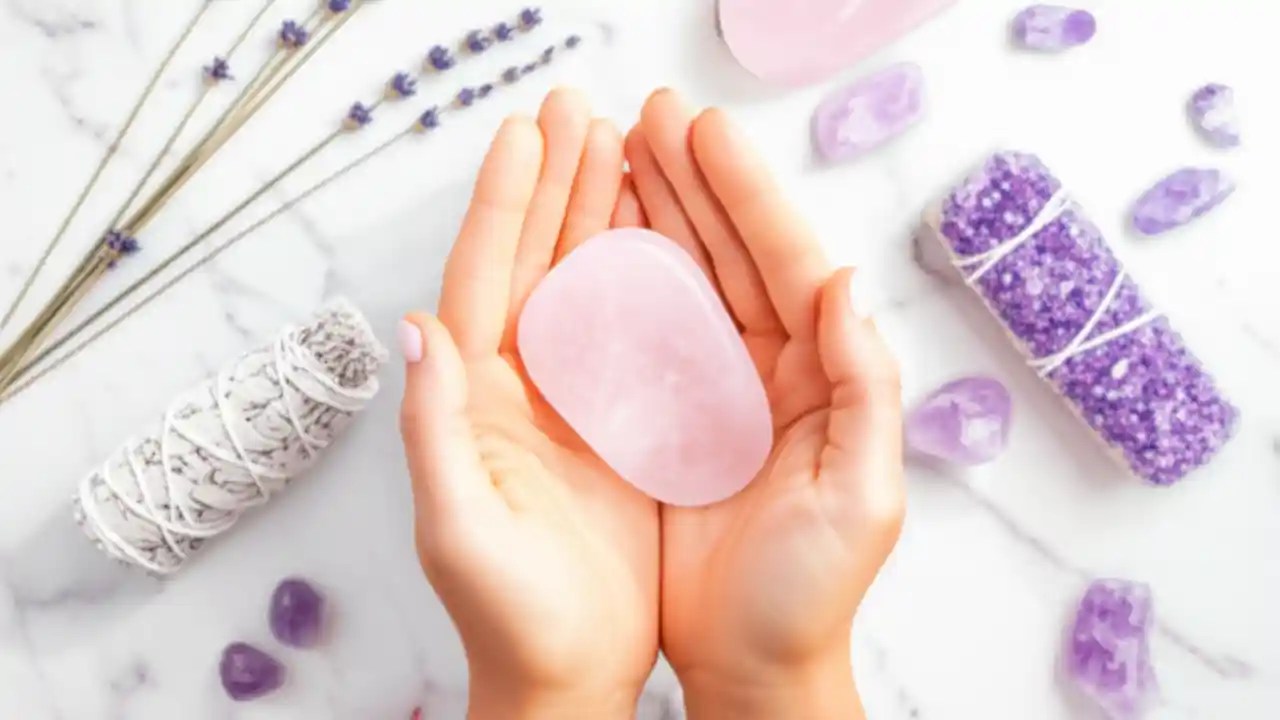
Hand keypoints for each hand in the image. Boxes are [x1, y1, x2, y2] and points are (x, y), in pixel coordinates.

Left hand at [398, 90, 655, 718]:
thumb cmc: (510, 618)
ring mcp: (572, 402)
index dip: (505, 202)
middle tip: (585, 111)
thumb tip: (419, 329)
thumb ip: (434, 428)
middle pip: (537, 263)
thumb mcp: (460, 528)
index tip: (528, 132)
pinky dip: (647, 278)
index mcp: (475, 400)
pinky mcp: (621, 426)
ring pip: (586, 287)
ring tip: (626, 147)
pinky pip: (634, 333)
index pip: (485, 279)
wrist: (567, 678)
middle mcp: (519, 388)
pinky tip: (666, 235)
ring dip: (602, 215)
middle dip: (558, 185)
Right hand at [623, 90, 904, 718]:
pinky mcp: (669, 423)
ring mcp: (716, 393)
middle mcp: (771, 373)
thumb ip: (863, 388)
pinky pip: (644, 336)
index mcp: (821, 379)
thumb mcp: (862, 496)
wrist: (753, 666)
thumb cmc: (810, 595)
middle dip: (695, 182)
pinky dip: (623, 283)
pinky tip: (598, 241)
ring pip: (686, 283)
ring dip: (658, 215)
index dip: (745, 195)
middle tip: (655, 117)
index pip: (786, 264)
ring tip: (623, 152)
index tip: (705, 135)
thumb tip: (844, 285)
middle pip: (731, 256)